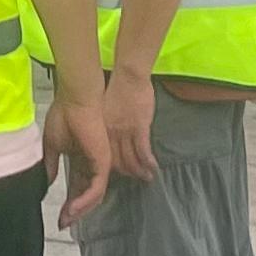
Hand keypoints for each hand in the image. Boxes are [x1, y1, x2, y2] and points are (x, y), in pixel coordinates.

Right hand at [44, 91, 113, 224]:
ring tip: (66, 220)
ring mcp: (99, 165)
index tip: (59, 216)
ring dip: (79, 210)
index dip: (68, 202)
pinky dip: (84, 201)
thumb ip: (51, 165)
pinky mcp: (103, 164)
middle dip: (74, 211)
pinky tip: (72, 209)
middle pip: (85, 195)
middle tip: (62, 224)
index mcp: (80, 159)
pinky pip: (96, 189)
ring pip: (92, 196)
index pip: (76, 186)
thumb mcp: (51, 145)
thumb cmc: (64, 115)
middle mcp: (92, 164)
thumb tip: (45, 183)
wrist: (75, 101)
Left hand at [102, 63, 159, 182]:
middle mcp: (111, 134)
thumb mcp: (106, 110)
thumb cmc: (117, 88)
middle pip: (118, 161)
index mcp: (102, 129)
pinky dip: (148, 162)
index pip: (105, 156)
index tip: (120, 173)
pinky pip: (143, 151)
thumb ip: (108, 125)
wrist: (128, 76)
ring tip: (147, 178)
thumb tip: (112, 138)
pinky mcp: (139, 128)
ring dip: (140, 171)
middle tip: (136, 179)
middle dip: (128, 173)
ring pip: (131, 159)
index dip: (113, 167)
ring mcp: (125, 132)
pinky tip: (154, 168)